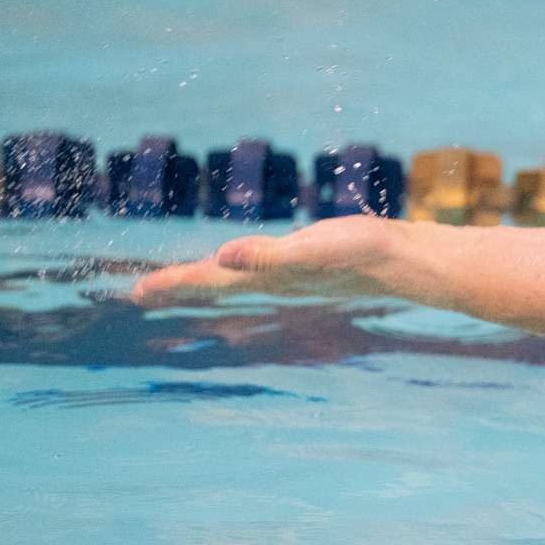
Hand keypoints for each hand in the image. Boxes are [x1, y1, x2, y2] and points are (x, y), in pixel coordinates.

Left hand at [131, 215, 403, 307]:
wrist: (409, 262)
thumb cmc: (363, 253)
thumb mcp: (311, 250)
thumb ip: (266, 255)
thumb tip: (221, 258)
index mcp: (267, 277)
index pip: (209, 281)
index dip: (172, 285)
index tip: (135, 293)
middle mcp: (275, 279)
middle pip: (216, 285)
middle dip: (179, 288)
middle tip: (142, 294)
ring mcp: (292, 273)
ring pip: (237, 280)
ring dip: (207, 281)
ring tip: (183, 282)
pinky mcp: (309, 262)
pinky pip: (262, 267)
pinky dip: (241, 267)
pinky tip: (244, 264)